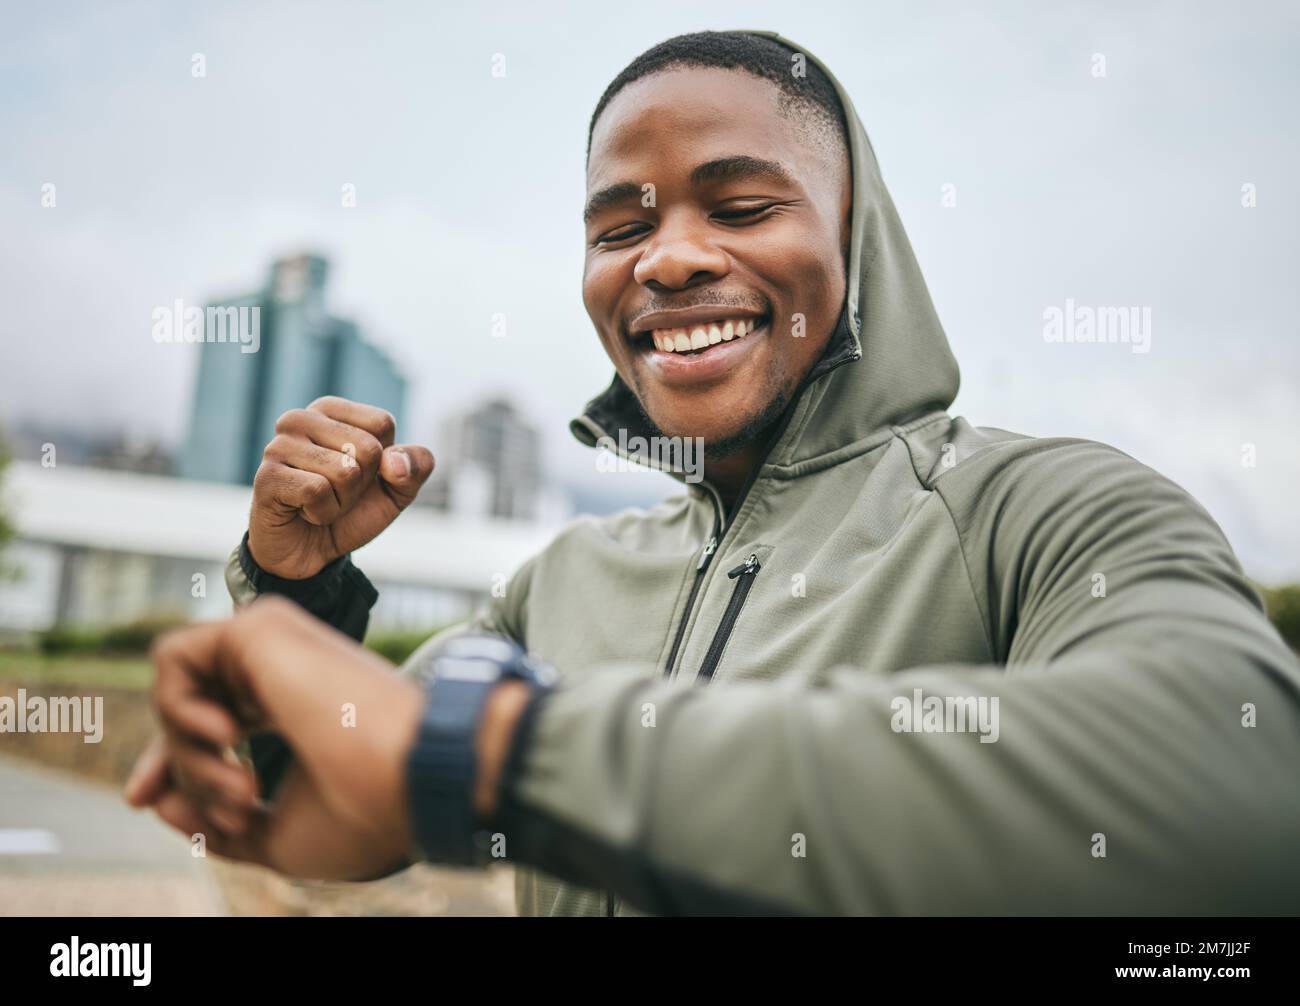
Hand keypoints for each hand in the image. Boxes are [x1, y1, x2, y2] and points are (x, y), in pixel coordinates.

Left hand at [125, 596, 425, 878]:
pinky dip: (179, 707)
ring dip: (188, 752)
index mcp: (290, 712)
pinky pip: (174, 659)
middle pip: (189, 705)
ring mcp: (273, 646)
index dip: (172, 761)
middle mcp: (280, 672)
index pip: (212, 723)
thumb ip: (213, 818)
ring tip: (241, 787)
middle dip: (172, 761)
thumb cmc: (357, 813)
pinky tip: (225, 735)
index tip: (143, 800)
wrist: (404, 779)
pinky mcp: (259, 626)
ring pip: (179, 690)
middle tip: (177, 802)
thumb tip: (159, 801)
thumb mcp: (275, 835)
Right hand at [249, 397, 433, 578]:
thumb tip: (395, 462)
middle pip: (367, 448)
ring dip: (342, 502)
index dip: (383, 461)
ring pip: (345, 471)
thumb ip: (416, 466)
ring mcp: (279, 446)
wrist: (311, 553)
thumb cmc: (352, 511)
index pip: (382, 424)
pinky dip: (322, 513)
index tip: (359, 474)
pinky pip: (318, 492)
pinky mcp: (267, 477)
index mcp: (331, 410)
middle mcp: (301, 419)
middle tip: (336, 493)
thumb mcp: (398, 489)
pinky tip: (304, 513)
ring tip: (319, 503)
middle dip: (361, 484)